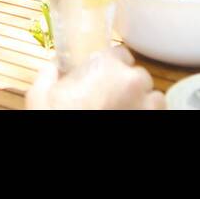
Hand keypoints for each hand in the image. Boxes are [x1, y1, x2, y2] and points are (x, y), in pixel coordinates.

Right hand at [26, 46, 165, 109]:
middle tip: (114, 98)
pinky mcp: (152, 121)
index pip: (121, 53)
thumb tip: (50, 68)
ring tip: (128, 110)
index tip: (105, 75)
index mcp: (106, 66)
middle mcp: (131, 82)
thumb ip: (47, 76)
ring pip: (155, 98)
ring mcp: (145, 106)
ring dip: (144, 102)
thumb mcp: (40, 96)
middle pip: (139, 76)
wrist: (67, 147)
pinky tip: (134, 116)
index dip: (113, 65)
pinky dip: (149, 115)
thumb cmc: (58, 116)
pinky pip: (159, 114)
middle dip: (129, 85)